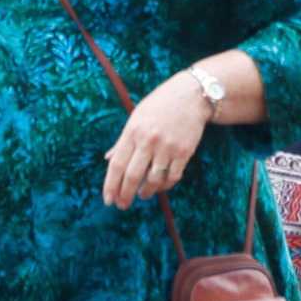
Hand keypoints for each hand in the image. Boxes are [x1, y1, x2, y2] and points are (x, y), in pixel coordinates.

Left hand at [103, 72, 209, 208]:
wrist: (192, 95)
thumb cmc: (160, 104)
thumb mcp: (137, 117)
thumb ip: (123, 140)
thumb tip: (109, 160)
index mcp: (133, 131)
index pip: (117, 165)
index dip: (110, 186)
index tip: (108, 200)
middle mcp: (149, 140)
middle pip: (133, 176)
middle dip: (125, 195)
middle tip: (122, 205)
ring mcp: (168, 147)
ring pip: (154, 180)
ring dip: (146, 192)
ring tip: (143, 195)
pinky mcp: (185, 151)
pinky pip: (173, 176)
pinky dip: (165, 185)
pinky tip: (160, 186)